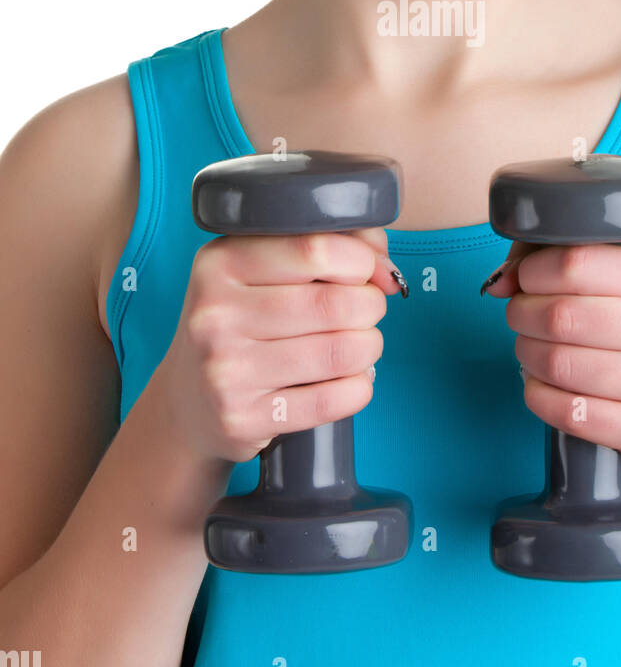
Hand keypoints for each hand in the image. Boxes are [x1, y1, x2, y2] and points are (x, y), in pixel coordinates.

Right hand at [157, 227, 399, 464]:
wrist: (189, 400)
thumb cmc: (240, 322)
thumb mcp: (260, 270)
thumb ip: (328, 247)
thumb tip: (386, 269)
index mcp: (220, 263)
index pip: (315, 248)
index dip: (362, 260)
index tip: (371, 272)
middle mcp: (215, 314)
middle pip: (334, 302)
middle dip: (371, 306)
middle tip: (367, 312)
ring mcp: (225, 370)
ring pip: (340, 352)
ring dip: (369, 347)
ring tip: (361, 345)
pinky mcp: (242, 418)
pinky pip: (331, 401)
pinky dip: (359, 388)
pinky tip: (351, 380)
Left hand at [483, 241, 620, 468]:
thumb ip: (563, 264)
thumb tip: (499, 283)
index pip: (578, 263)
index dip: (533, 271)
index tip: (525, 279)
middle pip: (563, 316)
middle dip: (522, 314)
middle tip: (520, 316)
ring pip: (560, 365)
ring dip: (527, 354)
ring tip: (530, 348)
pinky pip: (570, 414)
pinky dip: (539, 396)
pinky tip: (542, 385)